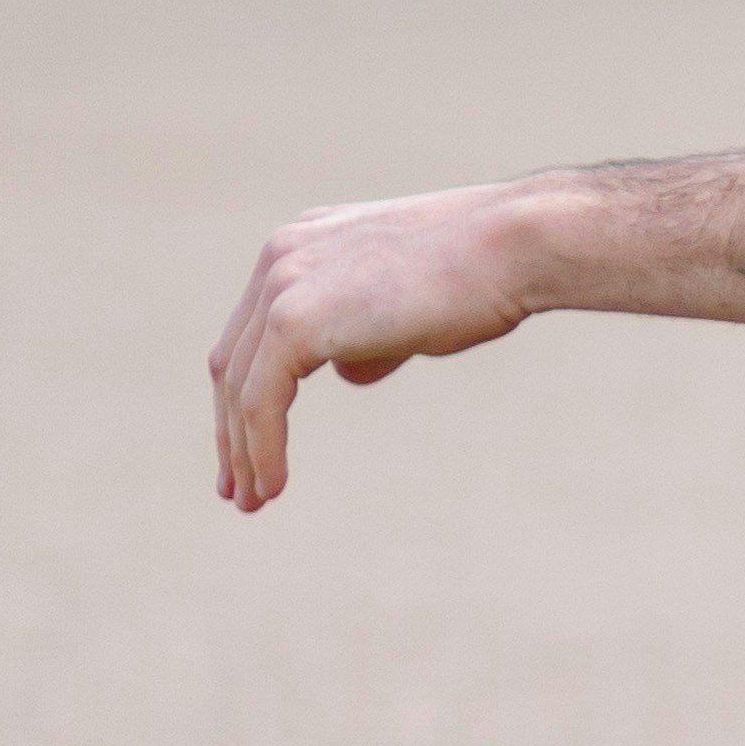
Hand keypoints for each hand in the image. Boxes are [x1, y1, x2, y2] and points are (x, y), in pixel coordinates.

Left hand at [208, 180, 545, 510]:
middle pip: (233, 361)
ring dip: (243, 451)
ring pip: (240, 387)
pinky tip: (273, 486)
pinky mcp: (294, 321)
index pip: (254, 331)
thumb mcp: (411, 310)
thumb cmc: (482, 276)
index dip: (245, 394)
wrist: (513, 245)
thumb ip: (369, 338)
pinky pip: (261, 401)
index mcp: (304, 245)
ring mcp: (283, 286)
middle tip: (239, 486)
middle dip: (231, 430)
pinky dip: (262, 449)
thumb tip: (344, 373)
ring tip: (254, 501)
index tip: (250, 445)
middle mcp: (281, 256)